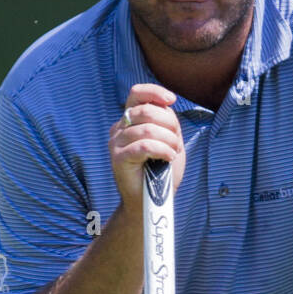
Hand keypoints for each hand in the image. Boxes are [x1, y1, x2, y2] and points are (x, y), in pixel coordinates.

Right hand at [108, 83, 185, 212]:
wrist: (152, 201)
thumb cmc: (161, 171)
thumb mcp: (169, 139)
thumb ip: (166, 120)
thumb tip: (167, 103)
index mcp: (129, 121)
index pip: (137, 94)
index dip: (155, 92)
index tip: (172, 100)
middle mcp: (119, 129)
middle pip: (146, 111)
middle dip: (169, 124)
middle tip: (176, 142)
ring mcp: (116, 143)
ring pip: (148, 129)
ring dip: (168, 141)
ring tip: (173, 152)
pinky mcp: (118, 159)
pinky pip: (144, 146)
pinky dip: (162, 150)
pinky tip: (168, 158)